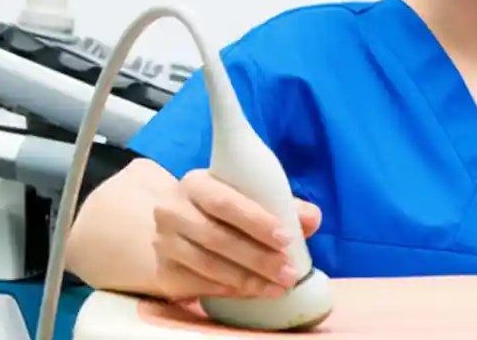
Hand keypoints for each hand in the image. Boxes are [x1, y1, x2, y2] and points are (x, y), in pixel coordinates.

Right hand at [151, 169, 322, 300]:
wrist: (178, 226)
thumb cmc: (224, 208)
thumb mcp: (249, 196)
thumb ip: (282, 205)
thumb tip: (313, 219)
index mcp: (196, 183)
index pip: (225, 202)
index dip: (257, 222)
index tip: (286, 238)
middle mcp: (172, 210)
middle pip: (218, 238)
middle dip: (258, 258)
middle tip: (289, 272)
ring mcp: (164, 243)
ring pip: (208, 265)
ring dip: (248, 280)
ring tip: (279, 287)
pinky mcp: (164, 271)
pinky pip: (200, 284)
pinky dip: (230, 291)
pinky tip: (254, 292)